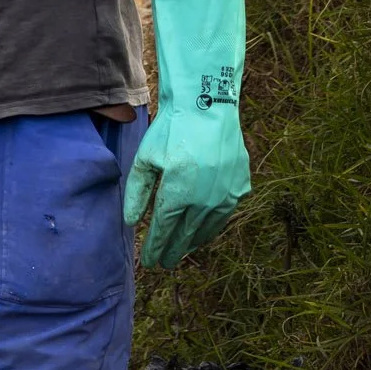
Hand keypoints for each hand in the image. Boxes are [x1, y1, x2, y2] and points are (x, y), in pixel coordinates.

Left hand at [124, 0, 250, 267]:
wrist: (208, 106)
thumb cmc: (171, 132)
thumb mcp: (145, 160)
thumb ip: (137, 194)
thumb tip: (130, 223)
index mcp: (178, 196)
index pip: (164, 233)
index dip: (156, 249)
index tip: (150, 261)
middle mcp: (204, 201)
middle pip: (186, 236)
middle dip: (173, 251)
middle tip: (164, 263)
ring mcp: (226, 195)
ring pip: (208, 229)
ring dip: (193, 242)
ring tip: (181, 250)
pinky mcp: (240, 187)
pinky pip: (225, 215)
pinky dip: (212, 225)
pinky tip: (204, 229)